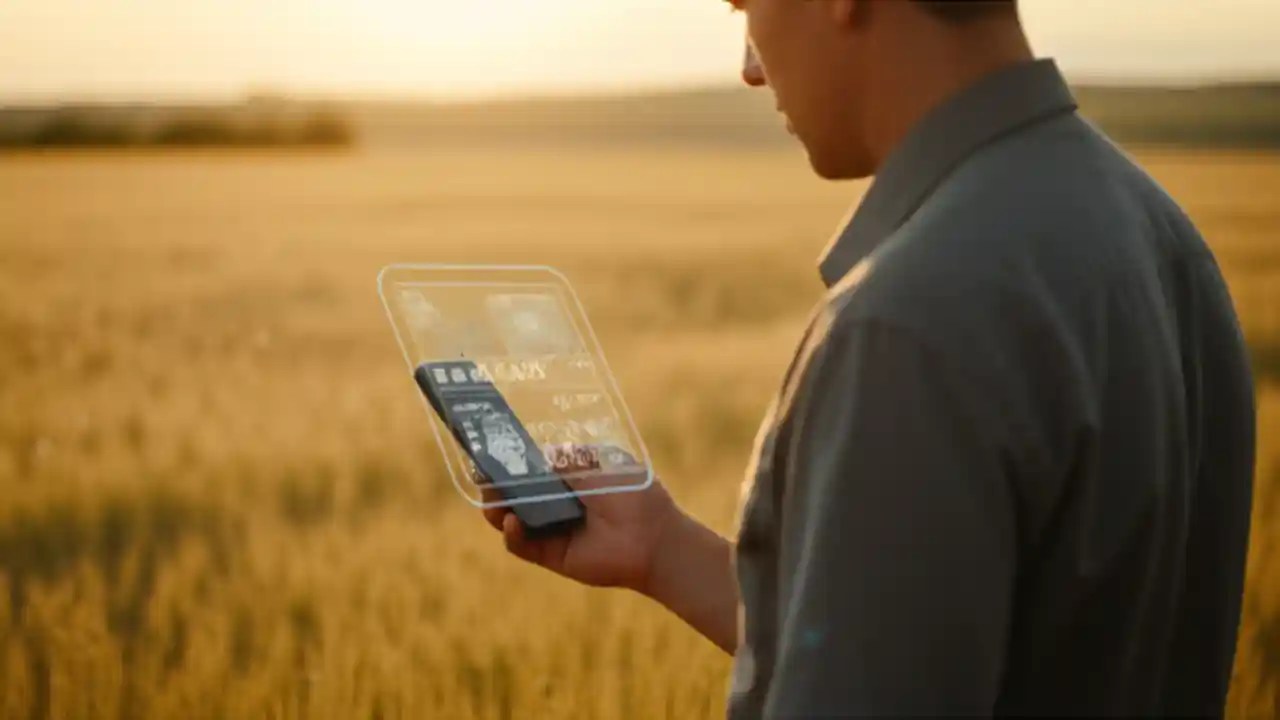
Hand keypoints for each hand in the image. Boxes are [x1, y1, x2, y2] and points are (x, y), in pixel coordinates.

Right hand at [481, 448, 684, 593]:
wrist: (654, 537)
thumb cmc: (634, 495)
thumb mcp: (602, 465)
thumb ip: (570, 460)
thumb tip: (545, 453)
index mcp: (571, 479)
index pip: (533, 470)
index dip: (512, 462)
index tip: (492, 450)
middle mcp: (558, 504)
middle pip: (516, 494)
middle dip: (496, 484)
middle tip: (481, 474)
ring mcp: (552, 530)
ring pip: (512, 520)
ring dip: (497, 508)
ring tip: (491, 499)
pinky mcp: (552, 555)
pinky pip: (522, 546)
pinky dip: (512, 534)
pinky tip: (512, 522)